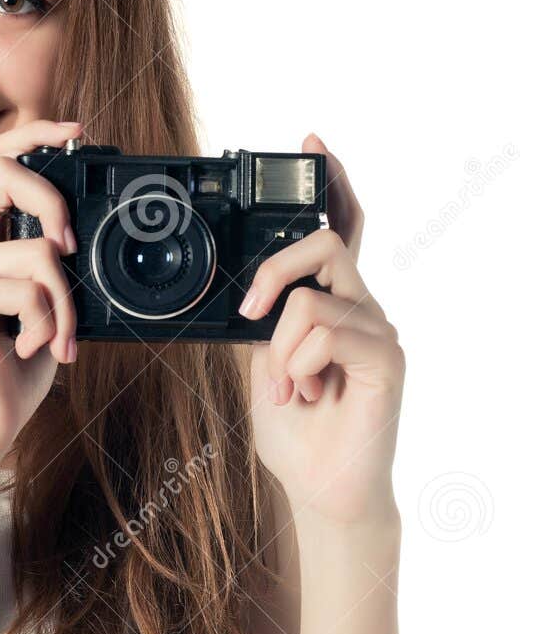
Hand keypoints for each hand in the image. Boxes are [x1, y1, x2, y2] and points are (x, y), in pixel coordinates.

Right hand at [0, 118, 82, 460]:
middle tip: (71, 247)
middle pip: (4, 175)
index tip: (76, 133)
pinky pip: (27, 288)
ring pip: (37, 253)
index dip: (34, 137)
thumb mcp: (53, 302)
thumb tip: (85, 234)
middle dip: (52, 200)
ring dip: (65, 305)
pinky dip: (47, 324)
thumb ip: (58, 262)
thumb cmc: (22, 364)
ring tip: (58, 339)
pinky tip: (33, 348)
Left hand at [240, 133, 404, 527]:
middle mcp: (364, 308)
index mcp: (335, 304)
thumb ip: (262, 324)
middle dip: (275, 271)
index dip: (332, 183)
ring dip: (280, 350)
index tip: (312, 142)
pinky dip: (297, 366)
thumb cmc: (298, 434)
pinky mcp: (386, 358)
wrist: (323, 491)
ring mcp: (379, 330)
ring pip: (311, 298)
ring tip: (289, 390)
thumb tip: (246, 293)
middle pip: (326, 242)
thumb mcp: (261, 367)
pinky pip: (325, 331)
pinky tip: (306, 396)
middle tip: (249, 314)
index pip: (342, 228)